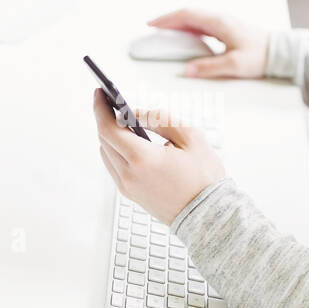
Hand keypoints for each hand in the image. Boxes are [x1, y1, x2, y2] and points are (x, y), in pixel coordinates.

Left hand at [93, 87, 225, 224]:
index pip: (108, 129)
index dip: (101, 108)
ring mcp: (128, 187)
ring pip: (106, 154)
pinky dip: (115, 150)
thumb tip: (135, 113)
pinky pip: (114, 167)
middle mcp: (129, 175)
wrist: (209, 215)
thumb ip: (160, 119)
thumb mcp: (190, 137)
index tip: (100, 92)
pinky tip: (127, 141)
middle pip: (104, 140)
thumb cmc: (204, 177)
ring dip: (109, 135)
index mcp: (143, 159)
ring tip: (119, 120)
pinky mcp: (131, 194)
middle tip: (109, 101)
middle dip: (104, 118)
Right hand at [147, 8, 268, 78]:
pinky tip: (184, 35)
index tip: (152, 24)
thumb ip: (209, 68)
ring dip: (178, 22)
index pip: (187, 15)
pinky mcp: (227, 28)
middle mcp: (220, 18)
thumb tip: (187, 71)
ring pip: (195, 18)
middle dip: (169, 20)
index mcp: (219, 22)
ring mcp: (223, 22)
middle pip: (188, 14)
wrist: (279, 52)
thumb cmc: (260, 56)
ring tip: (164, 31)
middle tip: (152, 27)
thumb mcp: (234, 64)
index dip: (168, 19)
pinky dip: (189, 27)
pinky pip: (202, 24)